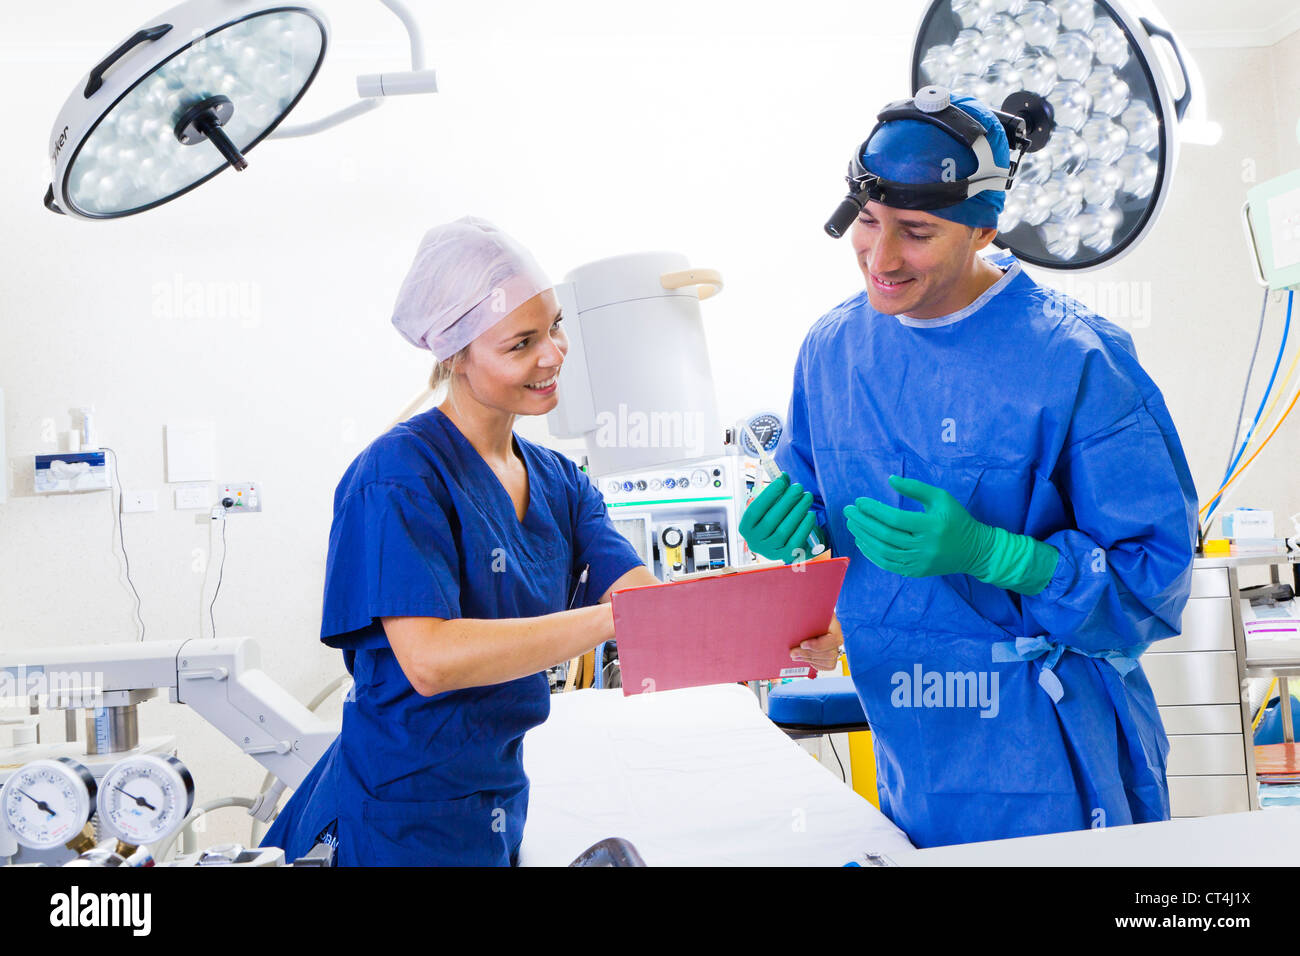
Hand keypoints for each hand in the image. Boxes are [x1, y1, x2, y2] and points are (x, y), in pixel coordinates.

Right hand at [739, 473, 817, 564]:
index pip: (754, 510)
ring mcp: (769, 552)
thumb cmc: (777, 519)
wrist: (786, 543)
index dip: (768, 495)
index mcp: (746, 528)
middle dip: (787, 501)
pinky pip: (795, 541)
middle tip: (799, 487)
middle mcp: (754, 542)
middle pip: (770, 520)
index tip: (782, 481)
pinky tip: (811, 514)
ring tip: (807, 497)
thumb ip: (777, 492)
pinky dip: (804, 527)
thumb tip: (784, 476)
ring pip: (783, 530)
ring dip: (797, 511)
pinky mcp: (785, 557)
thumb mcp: (773, 506)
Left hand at [790, 614, 842, 671]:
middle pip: (830, 653)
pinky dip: (814, 664)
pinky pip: (827, 666)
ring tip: (795, 655)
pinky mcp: (831, 657)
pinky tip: (803, 658)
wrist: (808, 616)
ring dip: (809, 660)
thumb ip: (803, 614)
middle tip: (792, 652)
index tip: (802, 644)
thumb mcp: (806, 610)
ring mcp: (835, 648)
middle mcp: (837, 637)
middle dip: (809, 654)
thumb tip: (793, 617)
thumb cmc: (806, 612)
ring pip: (829, 661)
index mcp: (834, 625)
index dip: (818, 645)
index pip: (833, 639)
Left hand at [841, 475, 992, 578]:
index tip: (859, 501)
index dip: (873, 510)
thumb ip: (915, 488)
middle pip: (885, 535)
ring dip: (863, 536)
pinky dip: (871, 553)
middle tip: (848, 511)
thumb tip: (889, 479)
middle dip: (862, 522)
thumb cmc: (956, 519)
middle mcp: (924, 547)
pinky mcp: (915, 572)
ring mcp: (919, 562)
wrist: (974, 550)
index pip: (895, 519)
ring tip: (852, 524)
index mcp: (931, 526)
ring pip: (883, 551)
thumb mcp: (941, 498)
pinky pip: (887, 564)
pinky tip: (862, 541)